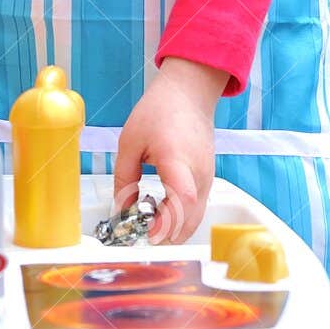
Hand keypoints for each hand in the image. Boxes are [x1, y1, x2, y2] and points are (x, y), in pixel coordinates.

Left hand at [113, 57, 227, 243]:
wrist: (188, 94)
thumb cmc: (160, 111)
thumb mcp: (130, 142)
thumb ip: (124, 179)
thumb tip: (122, 209)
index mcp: (178, 160)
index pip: (182, 201)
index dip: (166, 224)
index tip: (146, 233)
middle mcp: (199, 174)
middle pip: (190, 220)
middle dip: (165, 235)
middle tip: (139, 230)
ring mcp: (207, 179)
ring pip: (195, 219)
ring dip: (173, 228)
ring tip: (147, 218)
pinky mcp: (208, 180)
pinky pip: (197, 209)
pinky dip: (181, 218)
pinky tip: (161, 208)